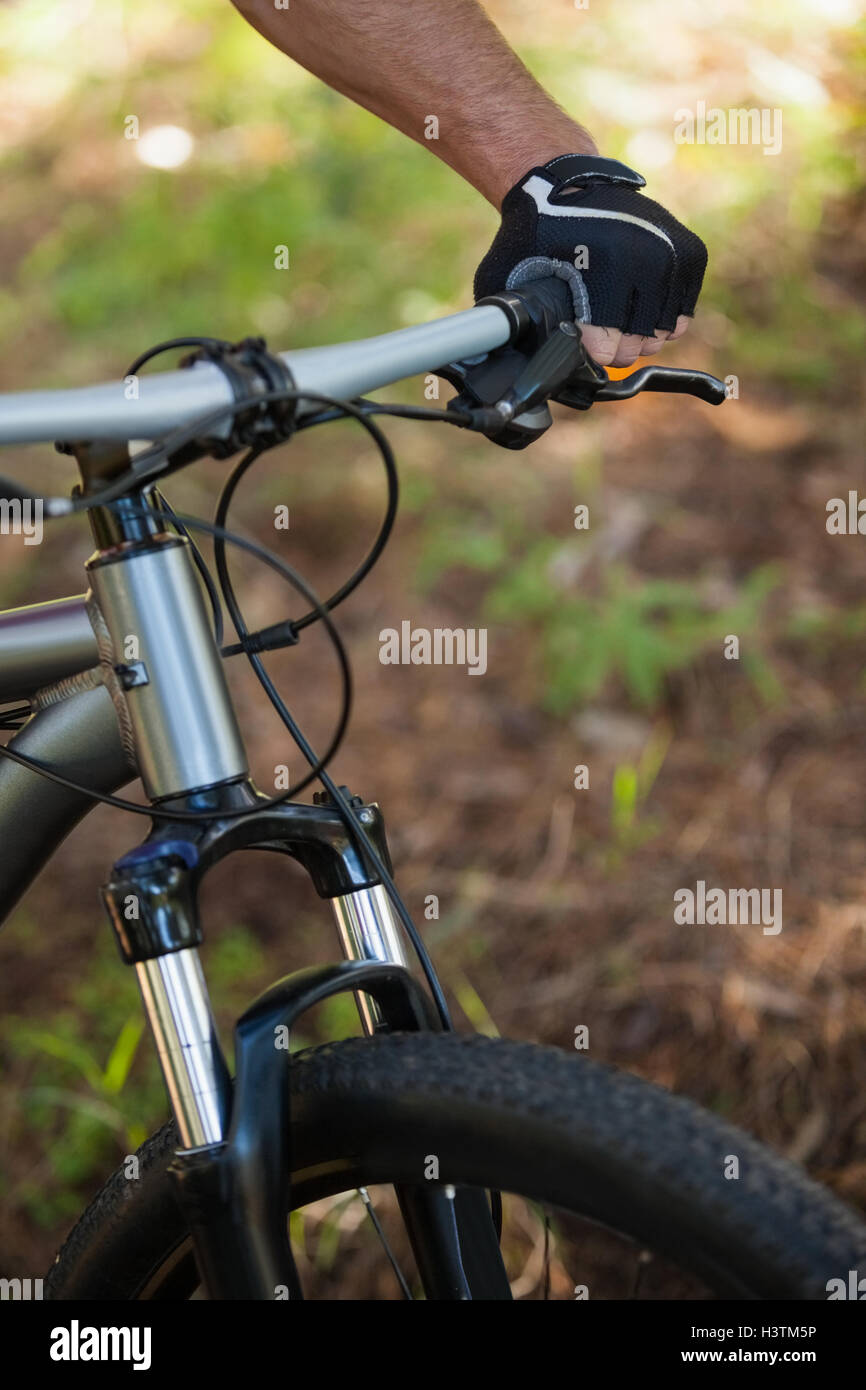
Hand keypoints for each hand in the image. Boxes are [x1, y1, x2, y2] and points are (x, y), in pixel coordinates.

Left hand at [474, 155, 706, 368]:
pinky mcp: (689, 252)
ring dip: (639, 335)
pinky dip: (663, 318)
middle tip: (598, 333)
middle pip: (636, 345)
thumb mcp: (507, 277)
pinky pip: (683, 314)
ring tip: (617, 320)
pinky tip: (639, 308)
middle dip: (615, 347)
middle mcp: (644, 258)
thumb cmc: (534, 237)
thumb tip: (504, 370)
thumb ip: (509, 323)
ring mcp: (670, 254)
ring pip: (663, 334)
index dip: (589, 353)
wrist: (568, 185)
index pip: (606, 348)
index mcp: (603, 268)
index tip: (579, 341)